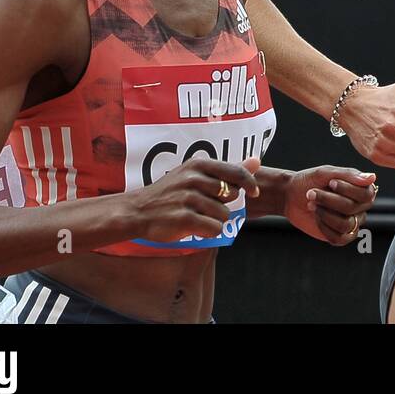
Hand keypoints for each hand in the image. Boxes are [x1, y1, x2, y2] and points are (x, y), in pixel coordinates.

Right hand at [125, 155, 259, 242]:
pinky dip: (209, 232)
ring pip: (224, 215)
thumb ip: (227, 170)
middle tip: (204, 207)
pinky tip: (195, 228)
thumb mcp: (195, 174)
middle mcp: (194, 178)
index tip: (254, 193)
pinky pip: (214, 229)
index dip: (249, 184)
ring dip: (215, 220)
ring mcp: (188, 198)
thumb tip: (257, 161)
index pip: (236, 171)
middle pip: (231, 196)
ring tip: (196, 217)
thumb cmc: (170, 193)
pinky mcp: (184, 218)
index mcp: (199, 165)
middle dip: (224, 205)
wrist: (137, 211)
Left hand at [284, 165, 377, 244]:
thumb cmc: (311, 180)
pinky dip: (324, 227)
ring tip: (312, 204)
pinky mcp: (340, 237)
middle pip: (353, 208)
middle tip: (312, 192)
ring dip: (324, 213)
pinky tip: (316, 217)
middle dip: (329, 200)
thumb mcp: (327, 173)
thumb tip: (373, 178)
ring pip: (345, 224)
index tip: (330, 182)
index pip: (367, 194)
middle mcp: (360, 207)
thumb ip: (350, 175)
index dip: (348, 190)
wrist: (291, 195)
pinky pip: (338, 238)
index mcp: (362, 189)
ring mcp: (351, 223)